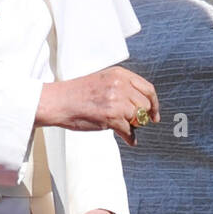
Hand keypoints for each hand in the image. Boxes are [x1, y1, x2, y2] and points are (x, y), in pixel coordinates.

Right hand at [36, 64, 158, 145]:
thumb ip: (122, 87)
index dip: (154, 103)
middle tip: (135, 122)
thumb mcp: (103, 80)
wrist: (58, 102)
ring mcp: (116, 101)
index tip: (154, 114)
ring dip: (133, 125)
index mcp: (119, 74)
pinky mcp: (111, 117)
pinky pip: (129, 131)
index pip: (148, 89)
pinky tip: (129, 139)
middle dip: (142, 116)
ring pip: (138, 118)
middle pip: (145, 105)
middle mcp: (120, 85)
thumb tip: (140, 104)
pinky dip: (130, 137)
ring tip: (124, 127)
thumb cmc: (76, 93)